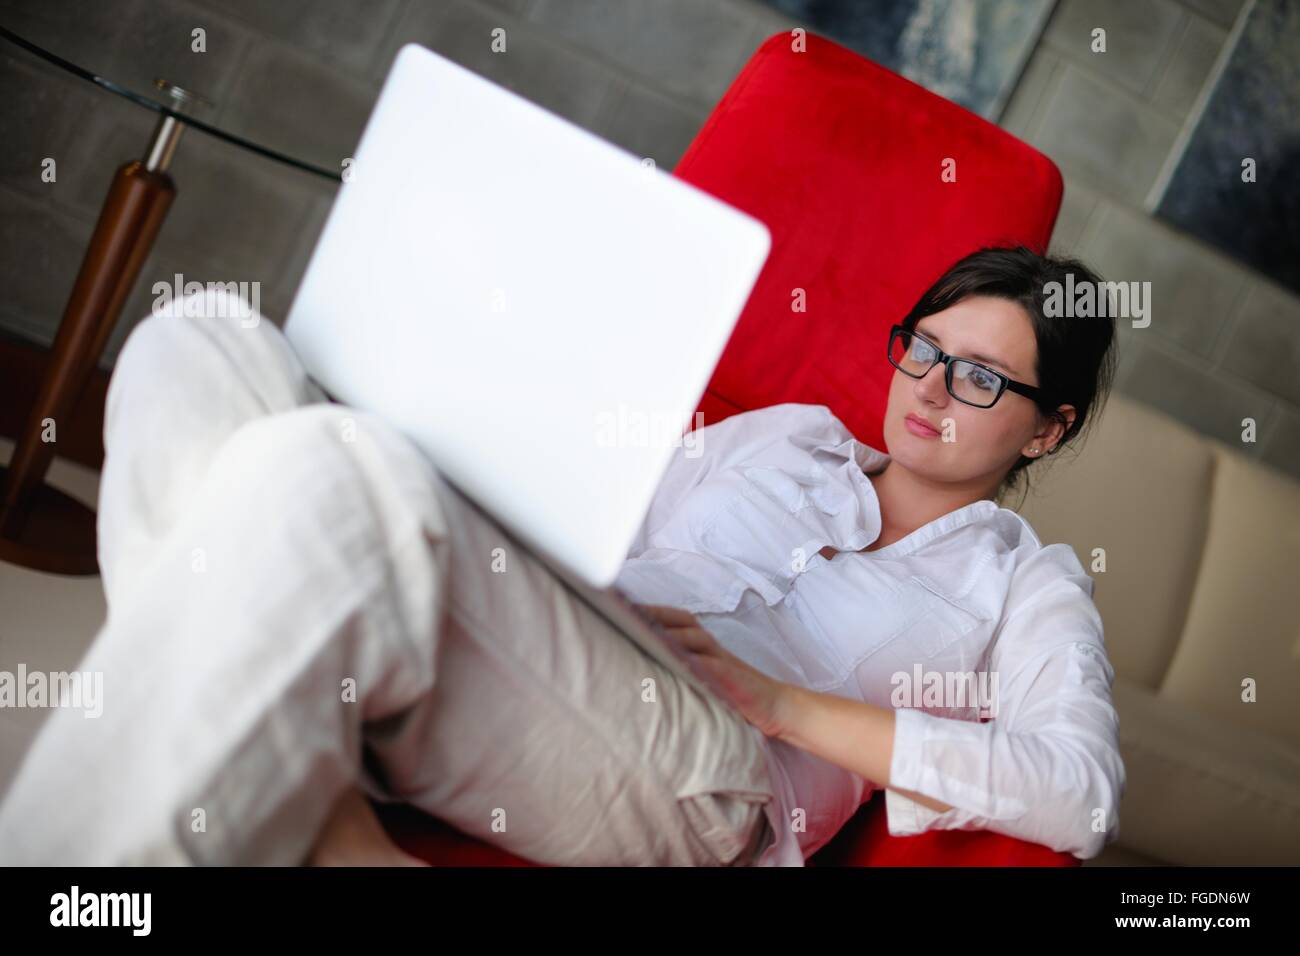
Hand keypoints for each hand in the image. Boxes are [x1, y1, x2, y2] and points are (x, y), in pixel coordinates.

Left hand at [632, 603, 789, 738]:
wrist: (773, 705)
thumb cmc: (731, 691)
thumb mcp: (702, 675)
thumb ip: (678, 665)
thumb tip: (640, 664)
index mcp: (701, 643)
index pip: (674, 618)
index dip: (649, 611)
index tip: (620, 607)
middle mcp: (709, 645)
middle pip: (681, 621)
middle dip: (654, 615)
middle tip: (624, 613)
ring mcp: (721, 659)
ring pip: (694, 637)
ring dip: (669, 633)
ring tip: (643, 630)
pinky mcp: (731, 677)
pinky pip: (712, 664)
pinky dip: (694, 660)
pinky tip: (676, 659)